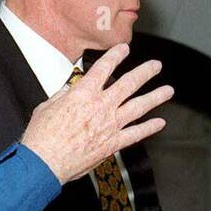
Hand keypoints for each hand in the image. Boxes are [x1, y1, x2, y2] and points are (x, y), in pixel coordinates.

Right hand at [21, 43, 171, 183]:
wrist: (45, 161)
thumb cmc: (42, 135)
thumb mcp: (47, 106)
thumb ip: (64, 95)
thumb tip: (70, 90)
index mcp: (83, 93)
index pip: (104, 68)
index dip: (116, 55)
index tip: (125, 48)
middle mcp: (101, 106)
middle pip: (129, 83)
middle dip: (145, 72)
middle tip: (156, 65)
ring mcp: (110, 125)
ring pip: (139, 106)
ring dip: (155, 97)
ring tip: (168, 90)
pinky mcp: (113, 143)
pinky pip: (136, 134)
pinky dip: (149, 128)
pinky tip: (160, 123)